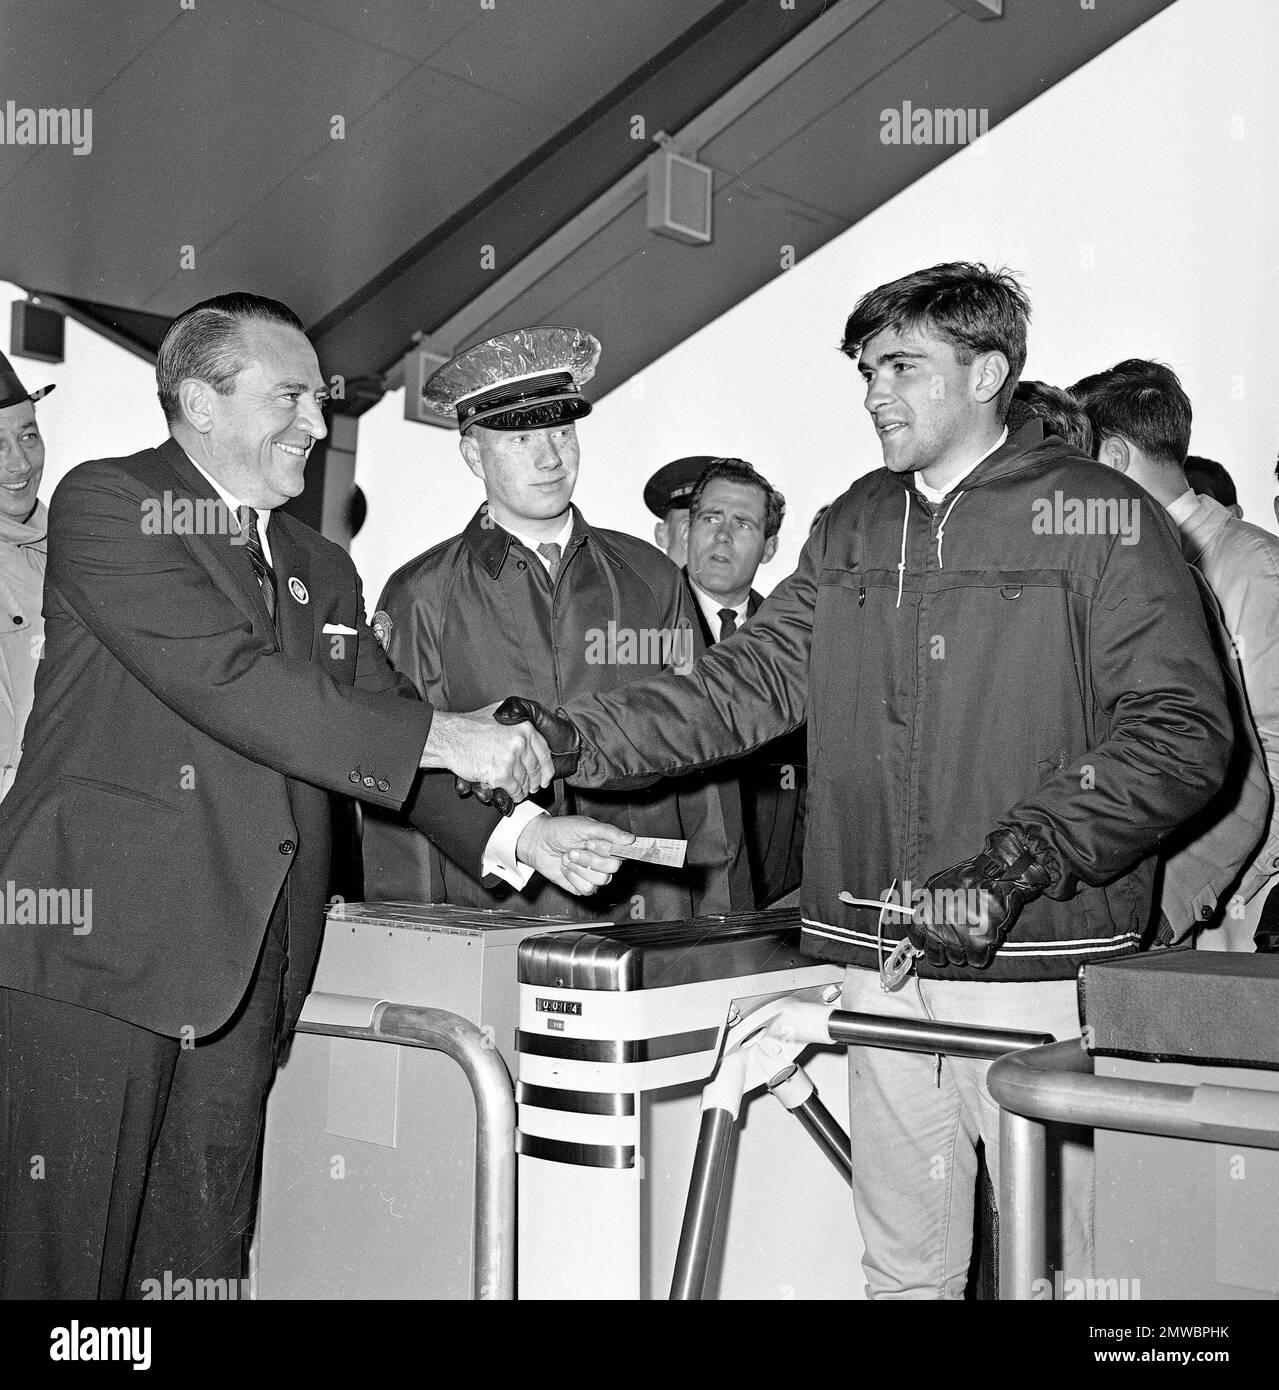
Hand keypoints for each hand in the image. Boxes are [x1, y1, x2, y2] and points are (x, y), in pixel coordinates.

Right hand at [423, 704, 552, 807]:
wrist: (450, 737)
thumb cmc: (470, 725)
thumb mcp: (500, 713)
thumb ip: (518, 722)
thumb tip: (530, 731)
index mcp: (524, 728)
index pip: (544, 752)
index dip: (547, 768)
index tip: (546, 776)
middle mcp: (520, 742)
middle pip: (535, 769)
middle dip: (535, 781)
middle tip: (533, 787)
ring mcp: (511, 759)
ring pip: (525, 781)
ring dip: (523, 789)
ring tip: (520, 791)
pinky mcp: (501, 774)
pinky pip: (514, 789)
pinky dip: (514, 794)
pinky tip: (512, 794)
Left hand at [515, 814, 634, 896]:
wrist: (539, 843)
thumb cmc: (561, 830)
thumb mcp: (585, 826)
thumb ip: (608, 832)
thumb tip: (630, 838)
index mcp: (608, 844)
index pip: (624, 852)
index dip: (607, 850)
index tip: (590, 843)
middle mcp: (604, 860)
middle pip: (612, 868)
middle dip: (590, 859)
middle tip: (575, 849)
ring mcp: (594, 875)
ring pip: (600, 880)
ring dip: (579, 868)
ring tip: (569, 857)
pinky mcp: (582, 886)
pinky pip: (587, 889)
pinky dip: (573, 878)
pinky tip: (567, 868)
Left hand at [906, 828, 1054, 968]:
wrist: (995, 874)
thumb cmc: (967, 879)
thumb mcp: (934, 886)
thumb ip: (924, 907)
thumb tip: (919, 925)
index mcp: (925, 913)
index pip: (916, 939)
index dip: (924, 943)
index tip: (929, 943)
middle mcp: (939, 927)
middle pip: (935, 956)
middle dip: (944, 951)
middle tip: (954, 943)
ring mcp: (959, 936)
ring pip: (956, 959)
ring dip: (964, 952)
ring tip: (971, 936)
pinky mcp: (980, 942)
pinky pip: (976, 960)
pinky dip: (980, 955)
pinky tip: (983, 941)